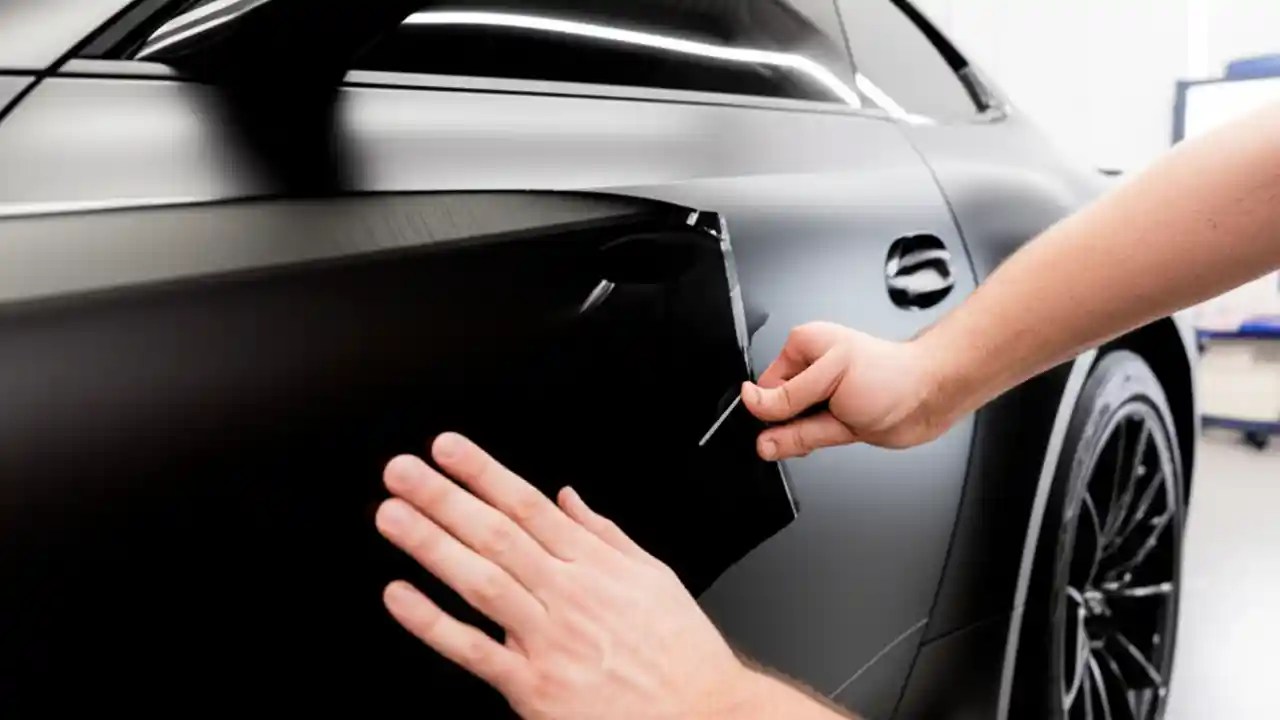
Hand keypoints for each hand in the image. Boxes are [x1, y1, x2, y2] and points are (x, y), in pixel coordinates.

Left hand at [374, 433, 761, 719]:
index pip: (528, 506)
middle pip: (496, 535)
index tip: (448, 449)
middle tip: (403, 472)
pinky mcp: (535, 688)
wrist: (704, 715)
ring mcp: (549, 641)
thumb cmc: (680, 652)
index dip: (483, 474)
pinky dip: (434, 624)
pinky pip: (475, 651)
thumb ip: (603, 534)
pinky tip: (402, 597)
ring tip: (393, 516)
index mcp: (595, 566)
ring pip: (482, 581)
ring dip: (432, 545)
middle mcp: (569, 595)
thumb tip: (566, 497)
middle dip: (444, 498)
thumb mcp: (653, 577)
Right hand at [742, 322, 945, 459]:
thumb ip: (787, 397)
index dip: (769, 407)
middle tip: (816, 421)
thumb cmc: (892, 376)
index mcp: (803, 346)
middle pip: (774, 409)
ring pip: (791, 429)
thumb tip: (750, 401)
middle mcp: (810, 371)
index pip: (764, 385)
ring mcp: (822, 398)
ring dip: (802, 438)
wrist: (930, 397)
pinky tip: (832, 434)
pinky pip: (808, 440)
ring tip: (834, 424)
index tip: (782, 418)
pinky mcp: (834, 421)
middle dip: (786, 425)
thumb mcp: (830, 380)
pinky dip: (812, 445)